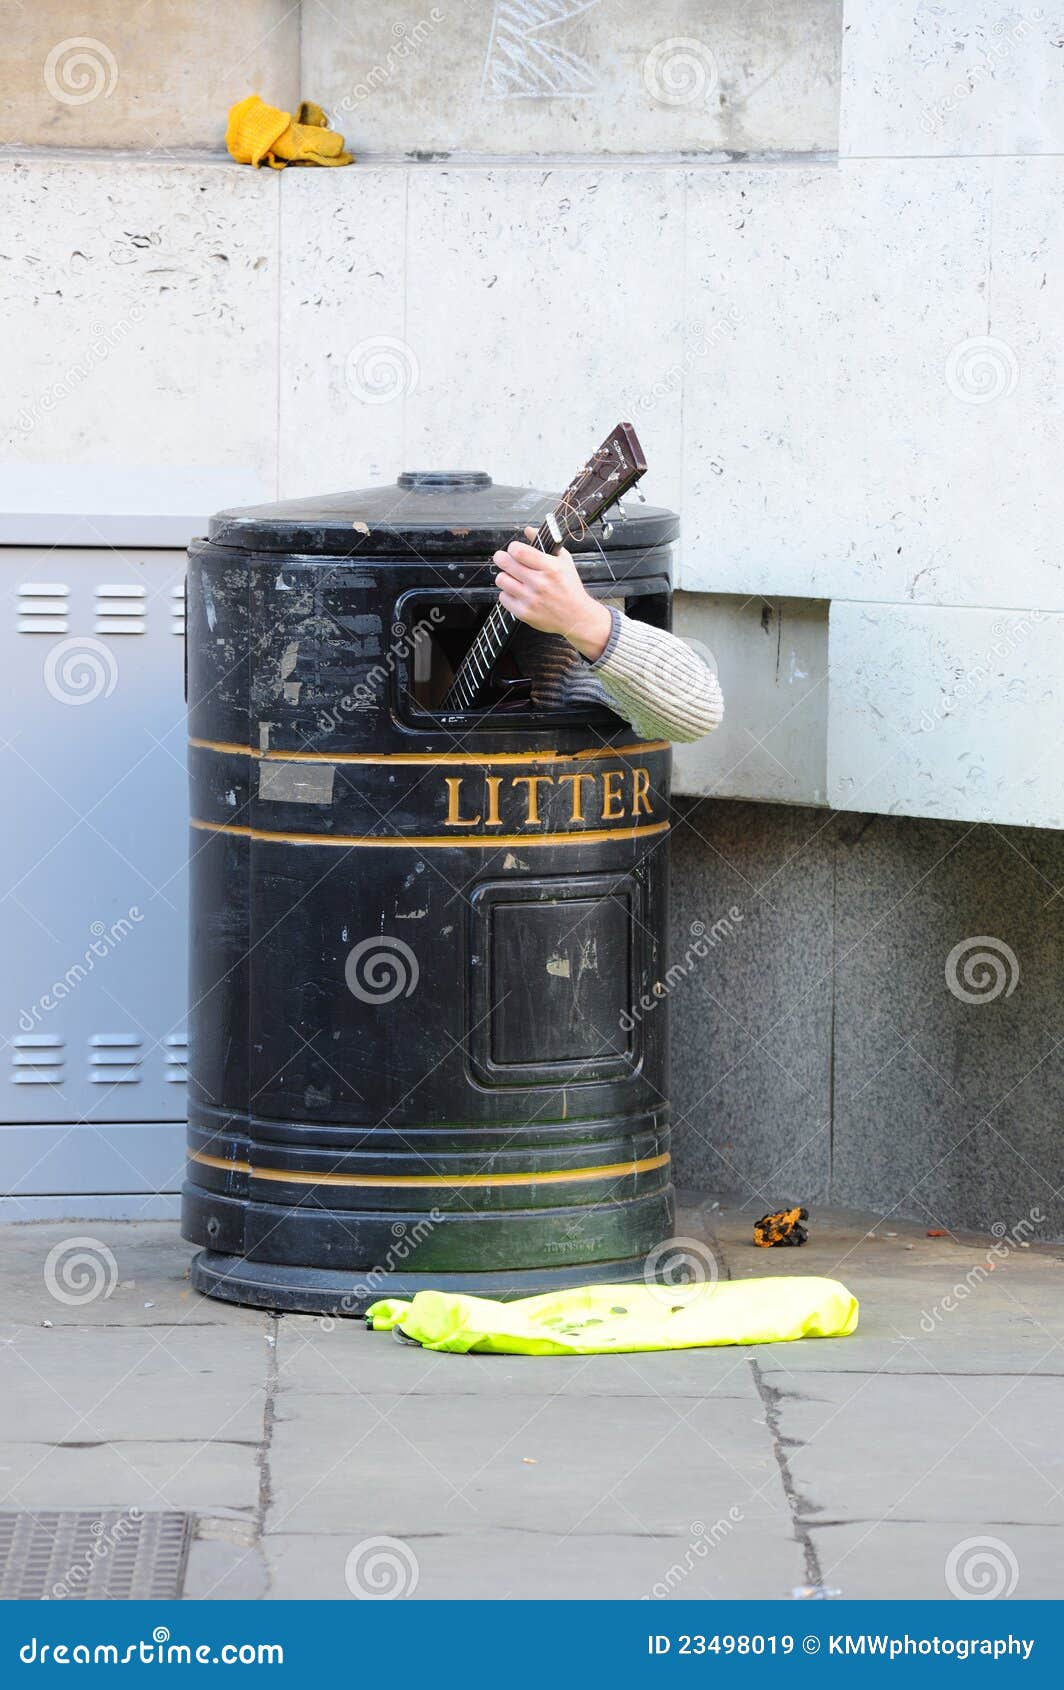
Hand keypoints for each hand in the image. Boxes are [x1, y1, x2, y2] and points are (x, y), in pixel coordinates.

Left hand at [493, 527, 612, 660]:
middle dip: (502, 558)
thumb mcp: (564, 561)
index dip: (513, 548)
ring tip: (513, 578)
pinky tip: (517, 593)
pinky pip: (503, 597)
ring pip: (501, 580)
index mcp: (550, 568)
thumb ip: (545, 543)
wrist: (576, 617)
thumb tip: (527, 530)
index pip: (519, 551)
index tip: (515, 550)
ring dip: (505, 576)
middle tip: (504, 559)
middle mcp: (539, 583)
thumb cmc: (570, 587)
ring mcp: (530, 599)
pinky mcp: (524, 613)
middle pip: (506, 563)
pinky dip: (508, 594)